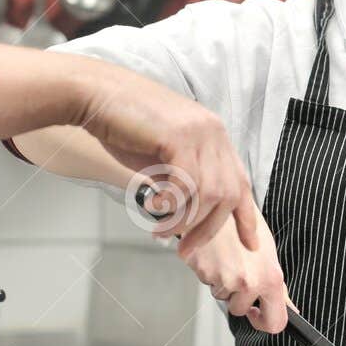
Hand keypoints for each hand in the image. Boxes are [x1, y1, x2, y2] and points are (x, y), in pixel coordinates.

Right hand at [72, 63, 258, 253]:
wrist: (95, 94)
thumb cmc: (123, 126)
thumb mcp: (160, 158)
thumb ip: (179, 181)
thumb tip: (186, 215)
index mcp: (214, 135)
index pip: (241, 181)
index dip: (246, 216)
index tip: (250, 245)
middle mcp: (213, 132)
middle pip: (228, 194)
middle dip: (209, 230)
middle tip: (186, 251)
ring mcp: (199, 132)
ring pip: (208, 193)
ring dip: (184, 222)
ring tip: (160, 232)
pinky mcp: (179, 136)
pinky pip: (186, 184)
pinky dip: (170, 204)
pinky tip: (150, 205)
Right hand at [185, 197, 289, 333]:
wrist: (219, 199)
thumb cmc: (244, 224)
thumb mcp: (267, 252)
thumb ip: (277, 285)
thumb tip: (292, 311)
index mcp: (270, 278)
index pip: (275, 323)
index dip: (264, 322)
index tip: (257, 313)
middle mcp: (247, 282)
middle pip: (239, 310)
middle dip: (237, 297)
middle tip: (238, 269)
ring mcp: (222, 278)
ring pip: (220, 294)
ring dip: (221, 280)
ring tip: (226, 254)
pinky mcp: (202, 271)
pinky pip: (205, 280)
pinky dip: (208, 269)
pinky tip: (214, 250)